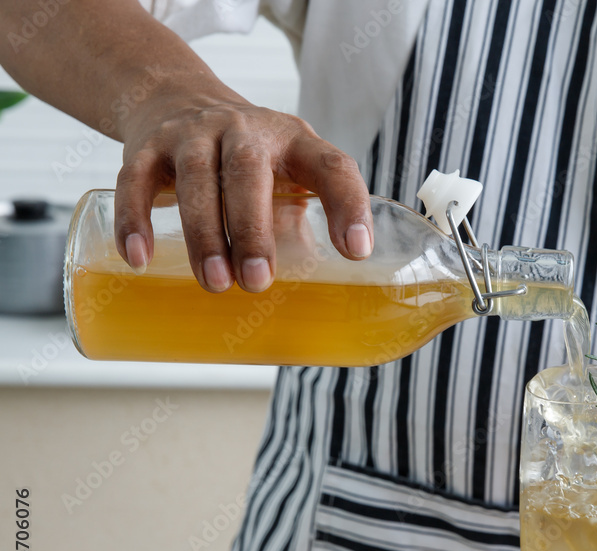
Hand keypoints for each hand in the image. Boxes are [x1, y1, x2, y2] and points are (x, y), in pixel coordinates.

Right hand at [114, 89, 372, 292]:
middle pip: (248, 172)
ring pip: (196, 178)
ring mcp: (193, 133)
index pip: (332, 166)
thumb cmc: (248, 159)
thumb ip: (299, 224)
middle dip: (254, 231)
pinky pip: (135, 181)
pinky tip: (139, 258)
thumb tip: (313, 299)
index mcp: (294, 141)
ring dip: (205, 234)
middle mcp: (245, 129)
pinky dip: (136, 220)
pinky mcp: (147, 146)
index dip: (348, 206)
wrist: (177, 99)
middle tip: (258, 281)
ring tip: (215, 283)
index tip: (356, 252)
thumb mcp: (287, 174)